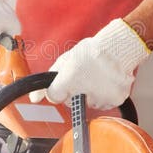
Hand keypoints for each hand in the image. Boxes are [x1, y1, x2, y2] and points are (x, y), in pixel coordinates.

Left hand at [30, 19, 150, 108]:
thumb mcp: (65, 61)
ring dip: (90, 94)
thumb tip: (33, 99)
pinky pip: (104, 104)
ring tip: (96, 77)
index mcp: (68, 80)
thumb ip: (49, 80)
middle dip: (75, 91)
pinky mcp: (114, 101)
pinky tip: (106, 82)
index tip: (66, 82)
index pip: (54, 97)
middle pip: (71, 102)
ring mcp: (100, 98)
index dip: (59, 89)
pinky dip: (104, 95)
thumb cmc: (92, 52)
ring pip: (89, 103)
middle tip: (83, 75)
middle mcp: (83, 92)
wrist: (118, 49)